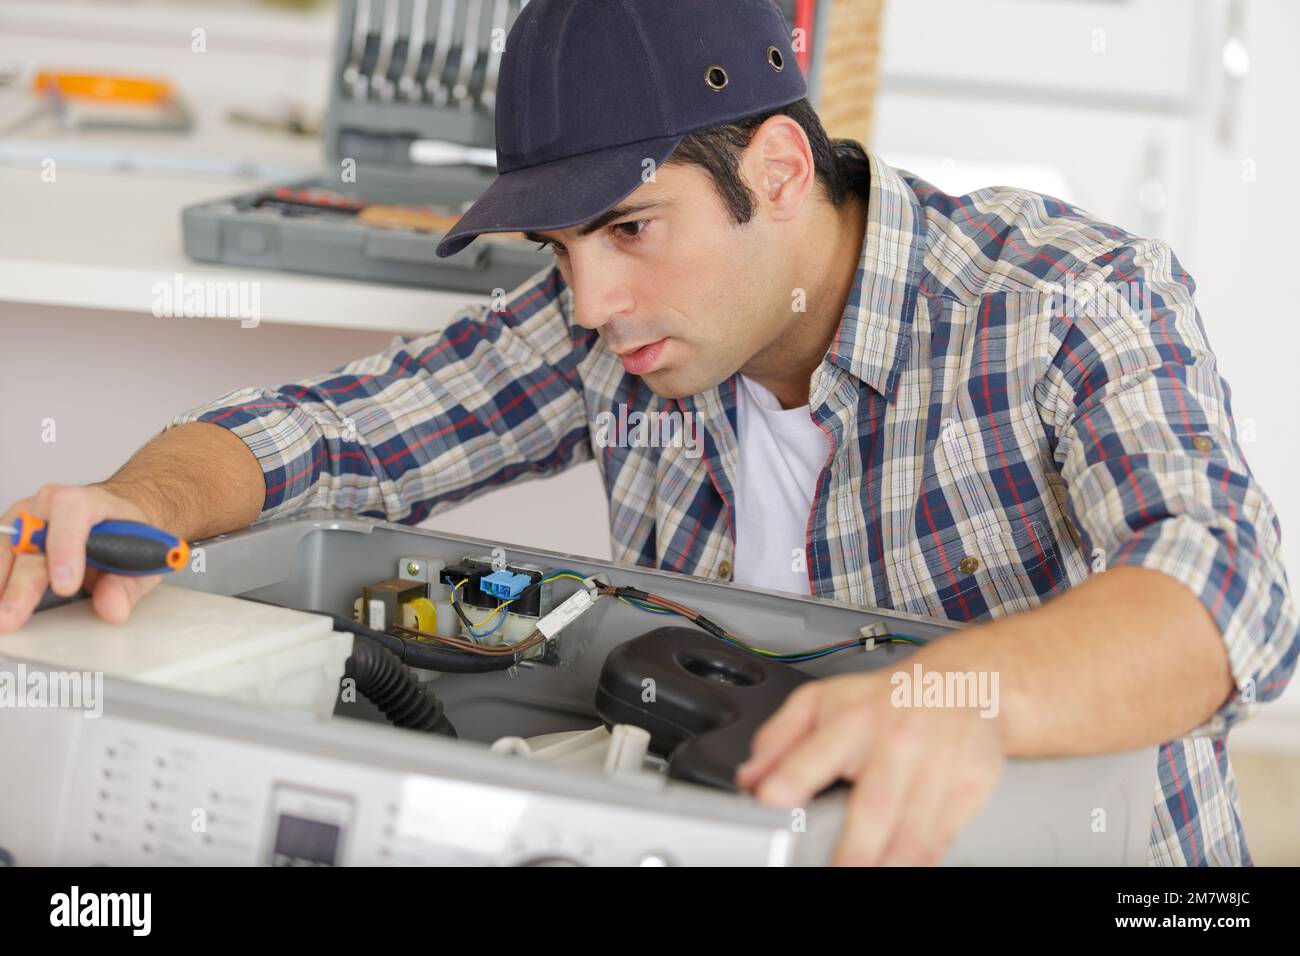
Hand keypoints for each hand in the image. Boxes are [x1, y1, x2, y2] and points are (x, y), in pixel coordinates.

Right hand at [0, 483, 165, 631]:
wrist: (114, 518)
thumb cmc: (125, 534)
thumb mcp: (139, 560)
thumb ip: (127, 585)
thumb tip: (112, 608)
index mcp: (85, 502)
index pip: (71, 514)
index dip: (66, 549)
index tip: (65, 586)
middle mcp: (46, 506)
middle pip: (29, 543)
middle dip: (21, 584)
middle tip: (13, 616)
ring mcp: (21, 521)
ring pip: (4, 551)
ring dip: (1, 587)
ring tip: (2, 617)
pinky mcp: (6, 537)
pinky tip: (0, 603)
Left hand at [735, 666, 1005, 865]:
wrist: (962, 682)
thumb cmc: (884, 699)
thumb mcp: (822, 701)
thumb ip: (779, 738)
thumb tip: (748, 778)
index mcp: (855, 719)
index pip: (817, 751)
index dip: (791, 776)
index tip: (771, 798)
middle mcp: (898, 742)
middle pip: (875, 803)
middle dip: (853, 849)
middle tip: (834, 871)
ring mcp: (937, 768)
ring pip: (914, 832)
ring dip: (889, 865)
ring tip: (863, 876)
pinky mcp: (967, 791)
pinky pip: (941, 840)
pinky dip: (920, 862)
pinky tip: (900, 869)